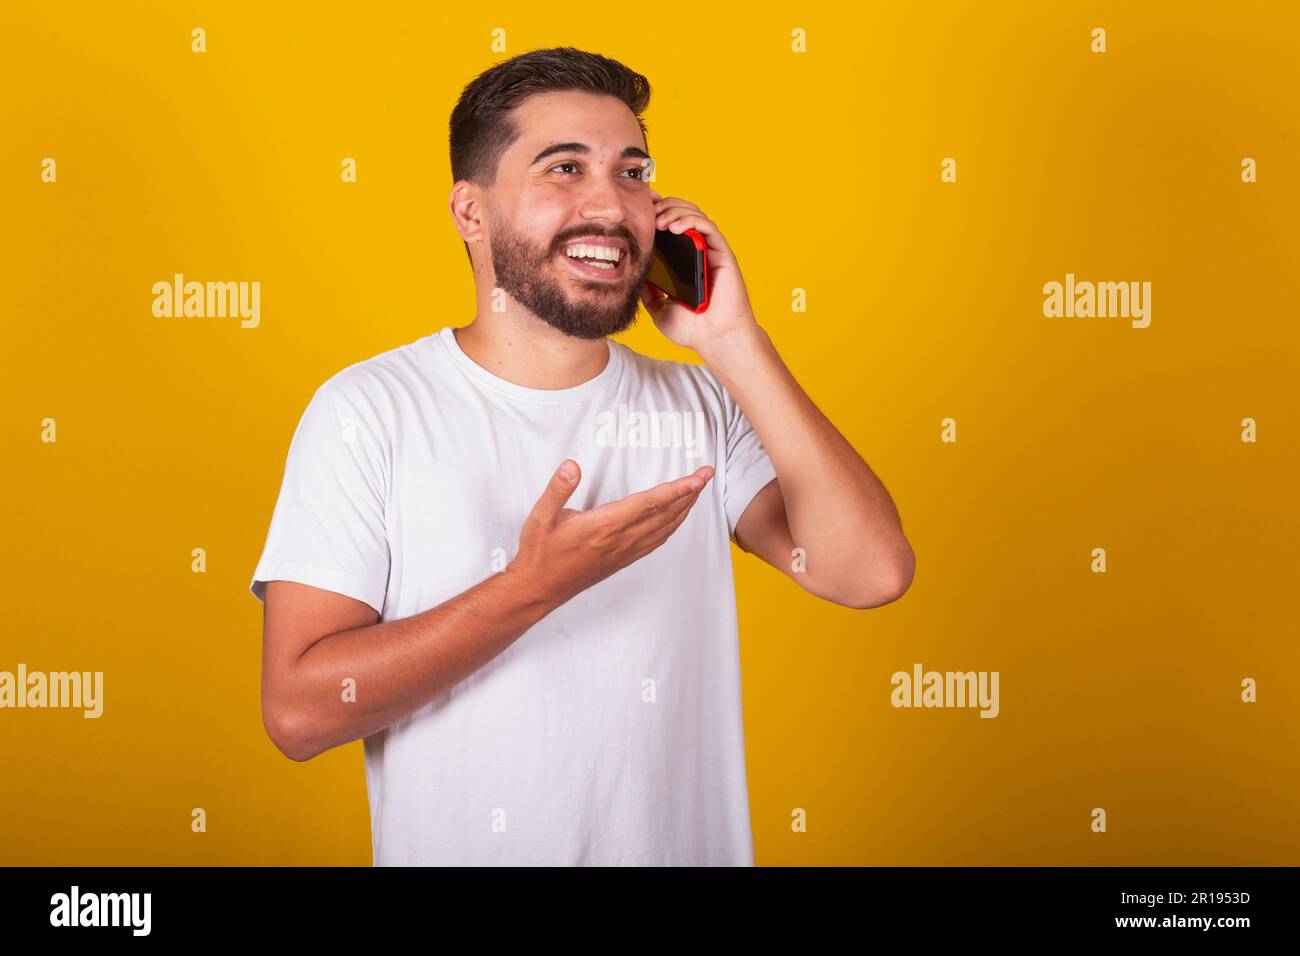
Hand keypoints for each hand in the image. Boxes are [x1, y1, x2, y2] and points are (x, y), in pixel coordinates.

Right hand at [507, 459, 714, 608]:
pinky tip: (675, 520)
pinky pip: (656, 542)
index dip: (677, 489)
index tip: (697, 477)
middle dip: (689, 493)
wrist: (538, 589)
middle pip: (665, 513)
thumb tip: (571, 466)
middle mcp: (619, 539)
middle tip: (706, 475)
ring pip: (664, 528)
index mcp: (604, 525)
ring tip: (696, 491)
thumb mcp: (540, 516)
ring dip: (684, 509)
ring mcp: (623, 552)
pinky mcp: (622, 560)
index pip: (649, 503)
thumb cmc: (540, 552)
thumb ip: (557, 489)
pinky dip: (672, 527)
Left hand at [640, 189, 759, 355]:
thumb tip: (630, 276)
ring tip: (659, 219)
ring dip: (675, 210)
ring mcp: (710, 251)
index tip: (638, 213)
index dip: (656, 214)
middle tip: (648, 212)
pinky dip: (691, 220)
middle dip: (664, 206)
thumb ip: (647, 291)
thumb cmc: (693, 329)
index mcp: (684, 261)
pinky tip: (675, 226)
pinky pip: (708, 228)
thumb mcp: (658, 308)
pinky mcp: (722, 254)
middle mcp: (698, 252)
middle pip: (682, 214)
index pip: (670, 227)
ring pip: (695, 215)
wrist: (714, 340)